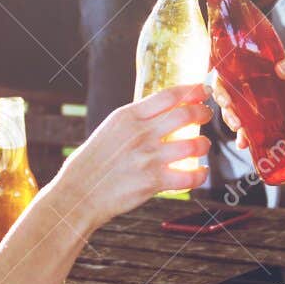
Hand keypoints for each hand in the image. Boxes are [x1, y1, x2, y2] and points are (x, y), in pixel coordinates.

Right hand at [46, 83, 210, 230]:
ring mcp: (148, 157)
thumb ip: (133, 122)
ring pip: (193, 144)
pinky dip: (200, 174)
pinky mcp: (153, 181)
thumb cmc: (90, 164)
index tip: (202, 90)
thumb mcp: (109, 130)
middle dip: (203, 112)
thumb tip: (155, 115)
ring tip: (203, 145)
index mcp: (128, 116)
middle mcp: (141, 133)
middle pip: (186, 114)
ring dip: (204, 144)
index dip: (192, 90)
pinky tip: (200, 172)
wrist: (77, 193)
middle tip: (207, 114)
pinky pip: (189, 176)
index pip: (168, 95)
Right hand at [209, 54, 284, 150]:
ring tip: (240, 132)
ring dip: (231, 122)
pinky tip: (244, 144)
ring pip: (235, 112)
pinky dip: (244, 137)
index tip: (220, 88)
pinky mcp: (264, 122)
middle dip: (225, 107)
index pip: (230, 67)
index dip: (219, 76)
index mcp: (257, 67)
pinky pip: (248, 129)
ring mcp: (256, 105)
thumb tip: (281, 68)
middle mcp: (251, 85)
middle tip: (234, 119)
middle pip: (228, 92)